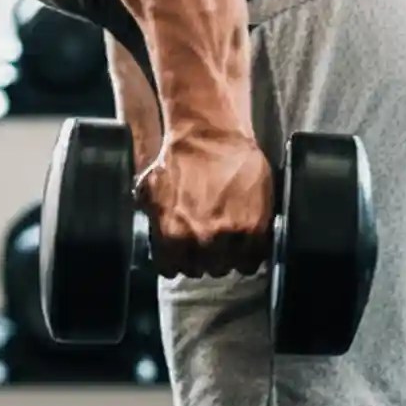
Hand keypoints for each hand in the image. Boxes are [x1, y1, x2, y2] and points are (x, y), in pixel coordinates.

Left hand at [137, 133, 273, 278]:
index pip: (170, 269)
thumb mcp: (148, 189)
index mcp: (171, 234)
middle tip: (205, 247)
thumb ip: (150, 216)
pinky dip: (250, 255)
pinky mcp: (256, 225)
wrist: (212, 135)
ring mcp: (230, 234)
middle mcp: (200, 239)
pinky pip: (254, 258)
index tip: (180, 256)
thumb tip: (150, 229)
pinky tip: (245, 244)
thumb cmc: (179, 158)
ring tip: (225, 245)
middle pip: (200, 270)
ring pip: (227, 267)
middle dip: (200, 260)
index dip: (175, 261)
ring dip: (225, 258)